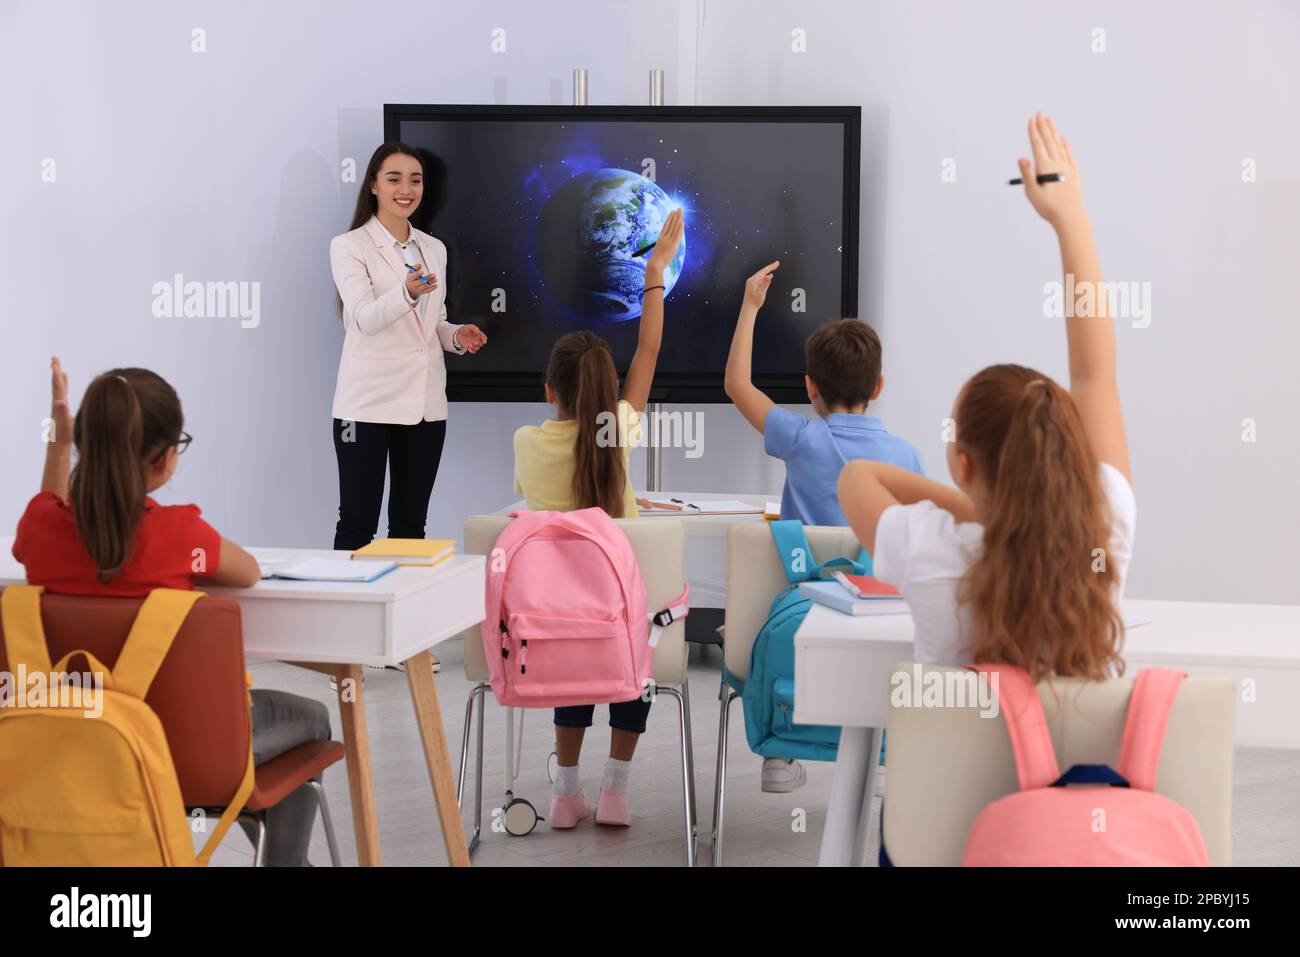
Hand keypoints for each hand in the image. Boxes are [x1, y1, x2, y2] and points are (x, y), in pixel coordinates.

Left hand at [49, 356, 72, 443]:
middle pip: (56, 383)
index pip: (58, 386)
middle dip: (55, 371)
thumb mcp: (65, 423)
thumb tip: (60, 402)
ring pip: (59, 389)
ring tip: (60, 370)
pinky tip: (65, 388)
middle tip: (54, 358)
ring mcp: (59, 406)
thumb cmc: (63, 435)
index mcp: (59, 404)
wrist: (58, 444)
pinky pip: (63, 395)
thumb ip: (62, 411)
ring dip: (59, 379)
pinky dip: (64, 389)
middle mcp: (57, 403)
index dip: (57, 374)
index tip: (55, 362)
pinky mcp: (62, 410)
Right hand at [403, 264, 438, 299]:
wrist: (410, 288)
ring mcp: (418, 289)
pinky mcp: (422, 292)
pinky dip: (432, 288)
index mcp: (410, 278)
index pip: (413, 276)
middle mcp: (414, 284)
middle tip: (433, 274)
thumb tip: (420, 265)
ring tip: (435, 279)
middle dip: (427, 278)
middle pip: (421, 281)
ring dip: (431, 282)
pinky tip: (436, 285)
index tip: (422, 272)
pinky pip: (428, 290)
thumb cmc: (412, 278)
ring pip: (425, 286)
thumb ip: (415, 267)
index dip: (417, 274)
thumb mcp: (411, 272)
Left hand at [454, 324, 487, 353]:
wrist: (458, 334)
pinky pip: (473, 351)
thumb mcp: (470, 327)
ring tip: (470, 345)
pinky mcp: (470, 348)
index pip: (484, 337)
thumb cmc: (465, 329)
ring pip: (478, 348)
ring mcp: (474, 344)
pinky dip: (472, 351)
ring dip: (475, 347)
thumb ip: (475, 328)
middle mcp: (477, 340)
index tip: (484, 341)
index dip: (484, 339)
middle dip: (479, 344)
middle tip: (474, 342)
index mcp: (479, 335)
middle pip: (481, 343)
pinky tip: (469, 349)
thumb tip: (479, 332)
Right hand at [645, 208, 684, 276]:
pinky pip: (677, 235)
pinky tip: (682, 222)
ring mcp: (668, 241)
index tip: (672, 212)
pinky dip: (680, 228)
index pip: (665, 226)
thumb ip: (663, 246)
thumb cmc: (655, 262)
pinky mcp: (673, 245)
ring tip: (680, 211)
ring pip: (674, 227)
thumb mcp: (658, 252)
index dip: (669, 218)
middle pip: (670, 224)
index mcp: (660, 238)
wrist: (654, 265)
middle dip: (675, 216)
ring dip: (678, 219)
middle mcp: (664, 237)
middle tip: (678, 209)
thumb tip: (667, 245)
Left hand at [743, 260, 779, 309]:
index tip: (776, 263)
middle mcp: (751, 281)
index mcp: (753, 281)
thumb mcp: (761, 293)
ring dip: (768, 271)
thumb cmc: (754, 302)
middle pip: (762, 271)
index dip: (771, 267)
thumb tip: (769, 276)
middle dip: (770, 267)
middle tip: (777, 264)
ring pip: (761, 275)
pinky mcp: (753, 286)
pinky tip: (768, 276)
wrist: (749, 308)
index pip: (763, 271)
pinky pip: (760, 278)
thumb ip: (765, 284)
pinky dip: (765, 276)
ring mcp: (752, 283)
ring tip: (774, 268)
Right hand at [1018, 113, 1085, 228]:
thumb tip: (1022, 158)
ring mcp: (1067, 167)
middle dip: (1043, 126)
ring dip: (1053, 131)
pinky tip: (1062, 139)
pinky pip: (1069, 153)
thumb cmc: (1048, 207)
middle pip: (1049, 141)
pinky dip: (1065, 144)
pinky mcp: (1073, 172)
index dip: (1033, 131)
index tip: (1030, 120)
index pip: (1038, 145)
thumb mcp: (1032, 193)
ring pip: (1059, 144)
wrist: (1070, 216)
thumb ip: (1027, 174)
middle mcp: (1057, 163)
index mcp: (1046, 167)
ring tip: (1049, 120)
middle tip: (1040, 113)